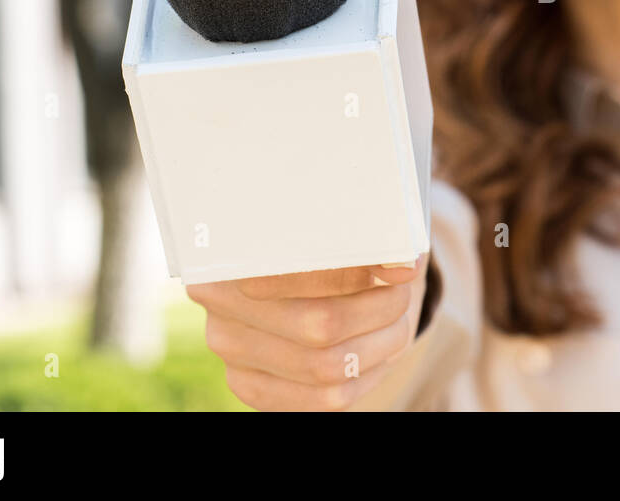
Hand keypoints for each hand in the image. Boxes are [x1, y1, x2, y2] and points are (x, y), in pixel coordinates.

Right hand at [186, 253, 429, 410]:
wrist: (293, 273)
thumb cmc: (322, 237)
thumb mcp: (336, 222)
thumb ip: (361, 234)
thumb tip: (402, 261)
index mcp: (230, 244)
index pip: (298, 269)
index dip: (355, 274)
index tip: (399, 266)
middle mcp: (217, 300)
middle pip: (320, 324)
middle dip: (379, 310)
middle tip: (402, 292)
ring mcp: (230, 348)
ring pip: (327, 367)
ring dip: (380, 343)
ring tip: (397, 319)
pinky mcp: (249, 384)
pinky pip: (324, 398)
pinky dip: (366, 374)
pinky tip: (377, 348)